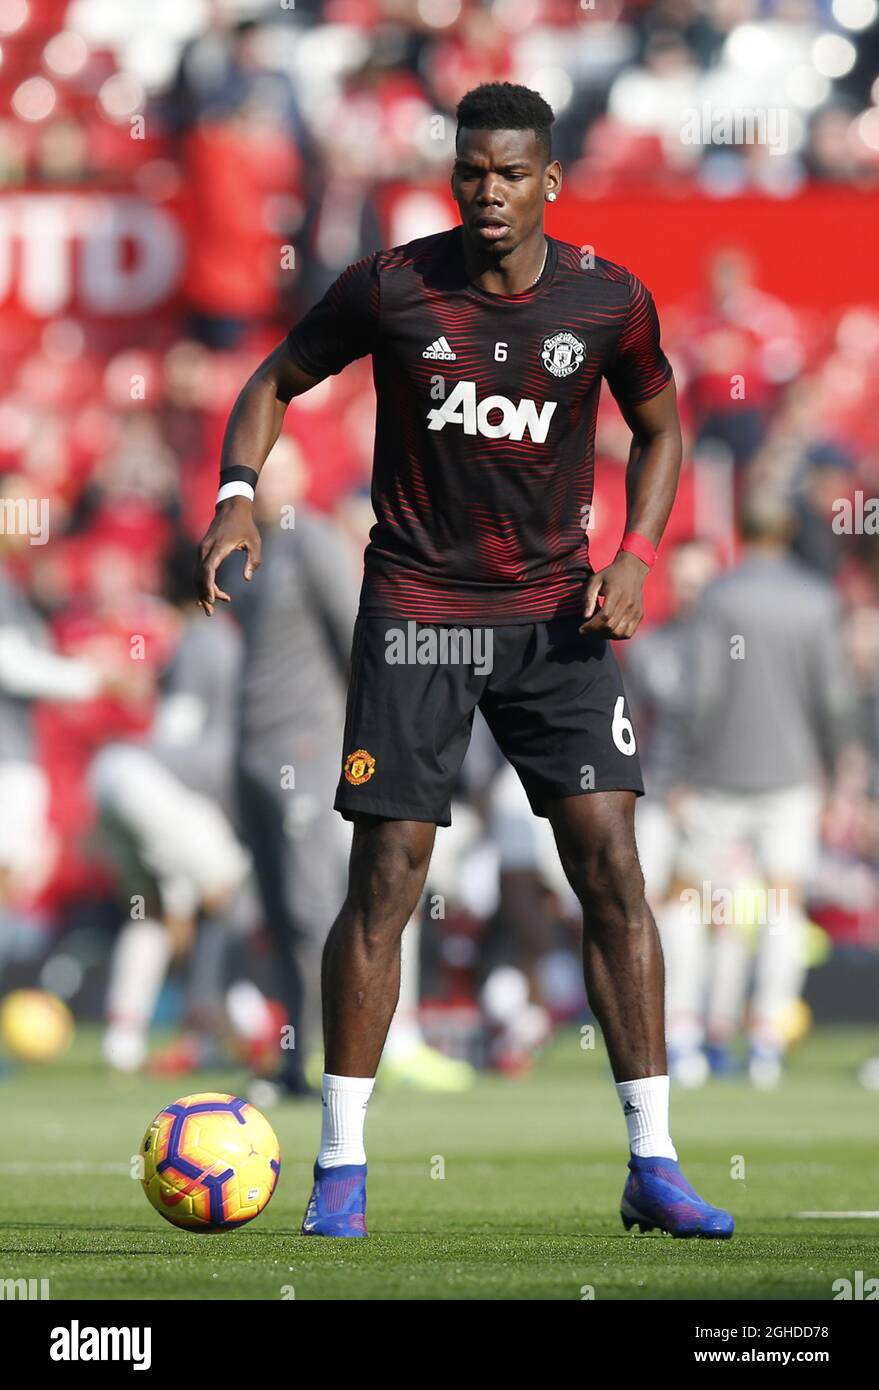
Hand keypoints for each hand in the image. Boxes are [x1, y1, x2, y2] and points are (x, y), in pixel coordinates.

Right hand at [195, 496, 261, 615]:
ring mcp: (202, 550)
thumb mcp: (255, 542)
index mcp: (218, 547)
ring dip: (203, 591)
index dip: (208, 586)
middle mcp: (205, 549)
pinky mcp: (202, 551)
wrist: (231, 508)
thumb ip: (253, 561)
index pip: (208, 569)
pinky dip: (203, 583)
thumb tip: (247, 578)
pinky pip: (200, 570)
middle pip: (200, 576)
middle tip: (211, 612)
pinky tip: (210, 595)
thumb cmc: (246, 526)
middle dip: (204, 595)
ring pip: (198, 575)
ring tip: (212, 607)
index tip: (210, 599)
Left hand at [579, 551, 648, 638]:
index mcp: (616, 593)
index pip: (604, 617)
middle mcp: (628, 603)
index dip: (591, 626)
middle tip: (587, 630)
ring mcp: (635, 610)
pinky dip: (617, 636)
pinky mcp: (639, 614)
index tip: (581, 629)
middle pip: (611, 626)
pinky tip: (609, 631)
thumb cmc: (610, 575)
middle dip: (595, 632)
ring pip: (619, 633)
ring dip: (606, 635)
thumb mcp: (595, 580)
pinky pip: (628, 633)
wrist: (632, 569)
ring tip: (597, 630)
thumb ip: (589, 597)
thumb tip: (585, 617)